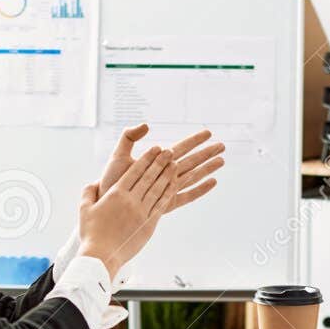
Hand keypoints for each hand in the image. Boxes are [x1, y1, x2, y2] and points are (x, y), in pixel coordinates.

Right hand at [77, 146, 177, 276]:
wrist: (102, 255)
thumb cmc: (91, 233)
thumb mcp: (85, 209)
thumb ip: (89, 192)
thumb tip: (94, 183)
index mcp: (115, 194)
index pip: (134, 171)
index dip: (146, 159)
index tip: (155, 149)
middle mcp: (131, 201)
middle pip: (149, 177)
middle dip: (160, 162)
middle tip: (170, 151)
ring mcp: (142, 212)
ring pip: (158, 190)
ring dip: (168, 175)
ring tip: (176, 164)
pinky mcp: (149, 224)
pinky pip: (161, 205)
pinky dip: (169, 194)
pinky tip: (175, 186)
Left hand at [99, 124, 225, 213]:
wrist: (107, 201)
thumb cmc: (112, 179)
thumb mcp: (119, 154)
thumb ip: (130, 137)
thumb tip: (147, 125)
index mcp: (157, 160)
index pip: (181, 147)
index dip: (194, 140)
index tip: (208, 132)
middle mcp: (165, 174)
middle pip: (192, 160)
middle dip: (207, 153)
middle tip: (223, 145)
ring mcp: (167, 188)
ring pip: (193, 176)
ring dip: (208, 168)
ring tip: (222, 161)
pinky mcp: (167, 203)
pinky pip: (188, 195)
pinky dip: (201, 189)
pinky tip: (213, 182)